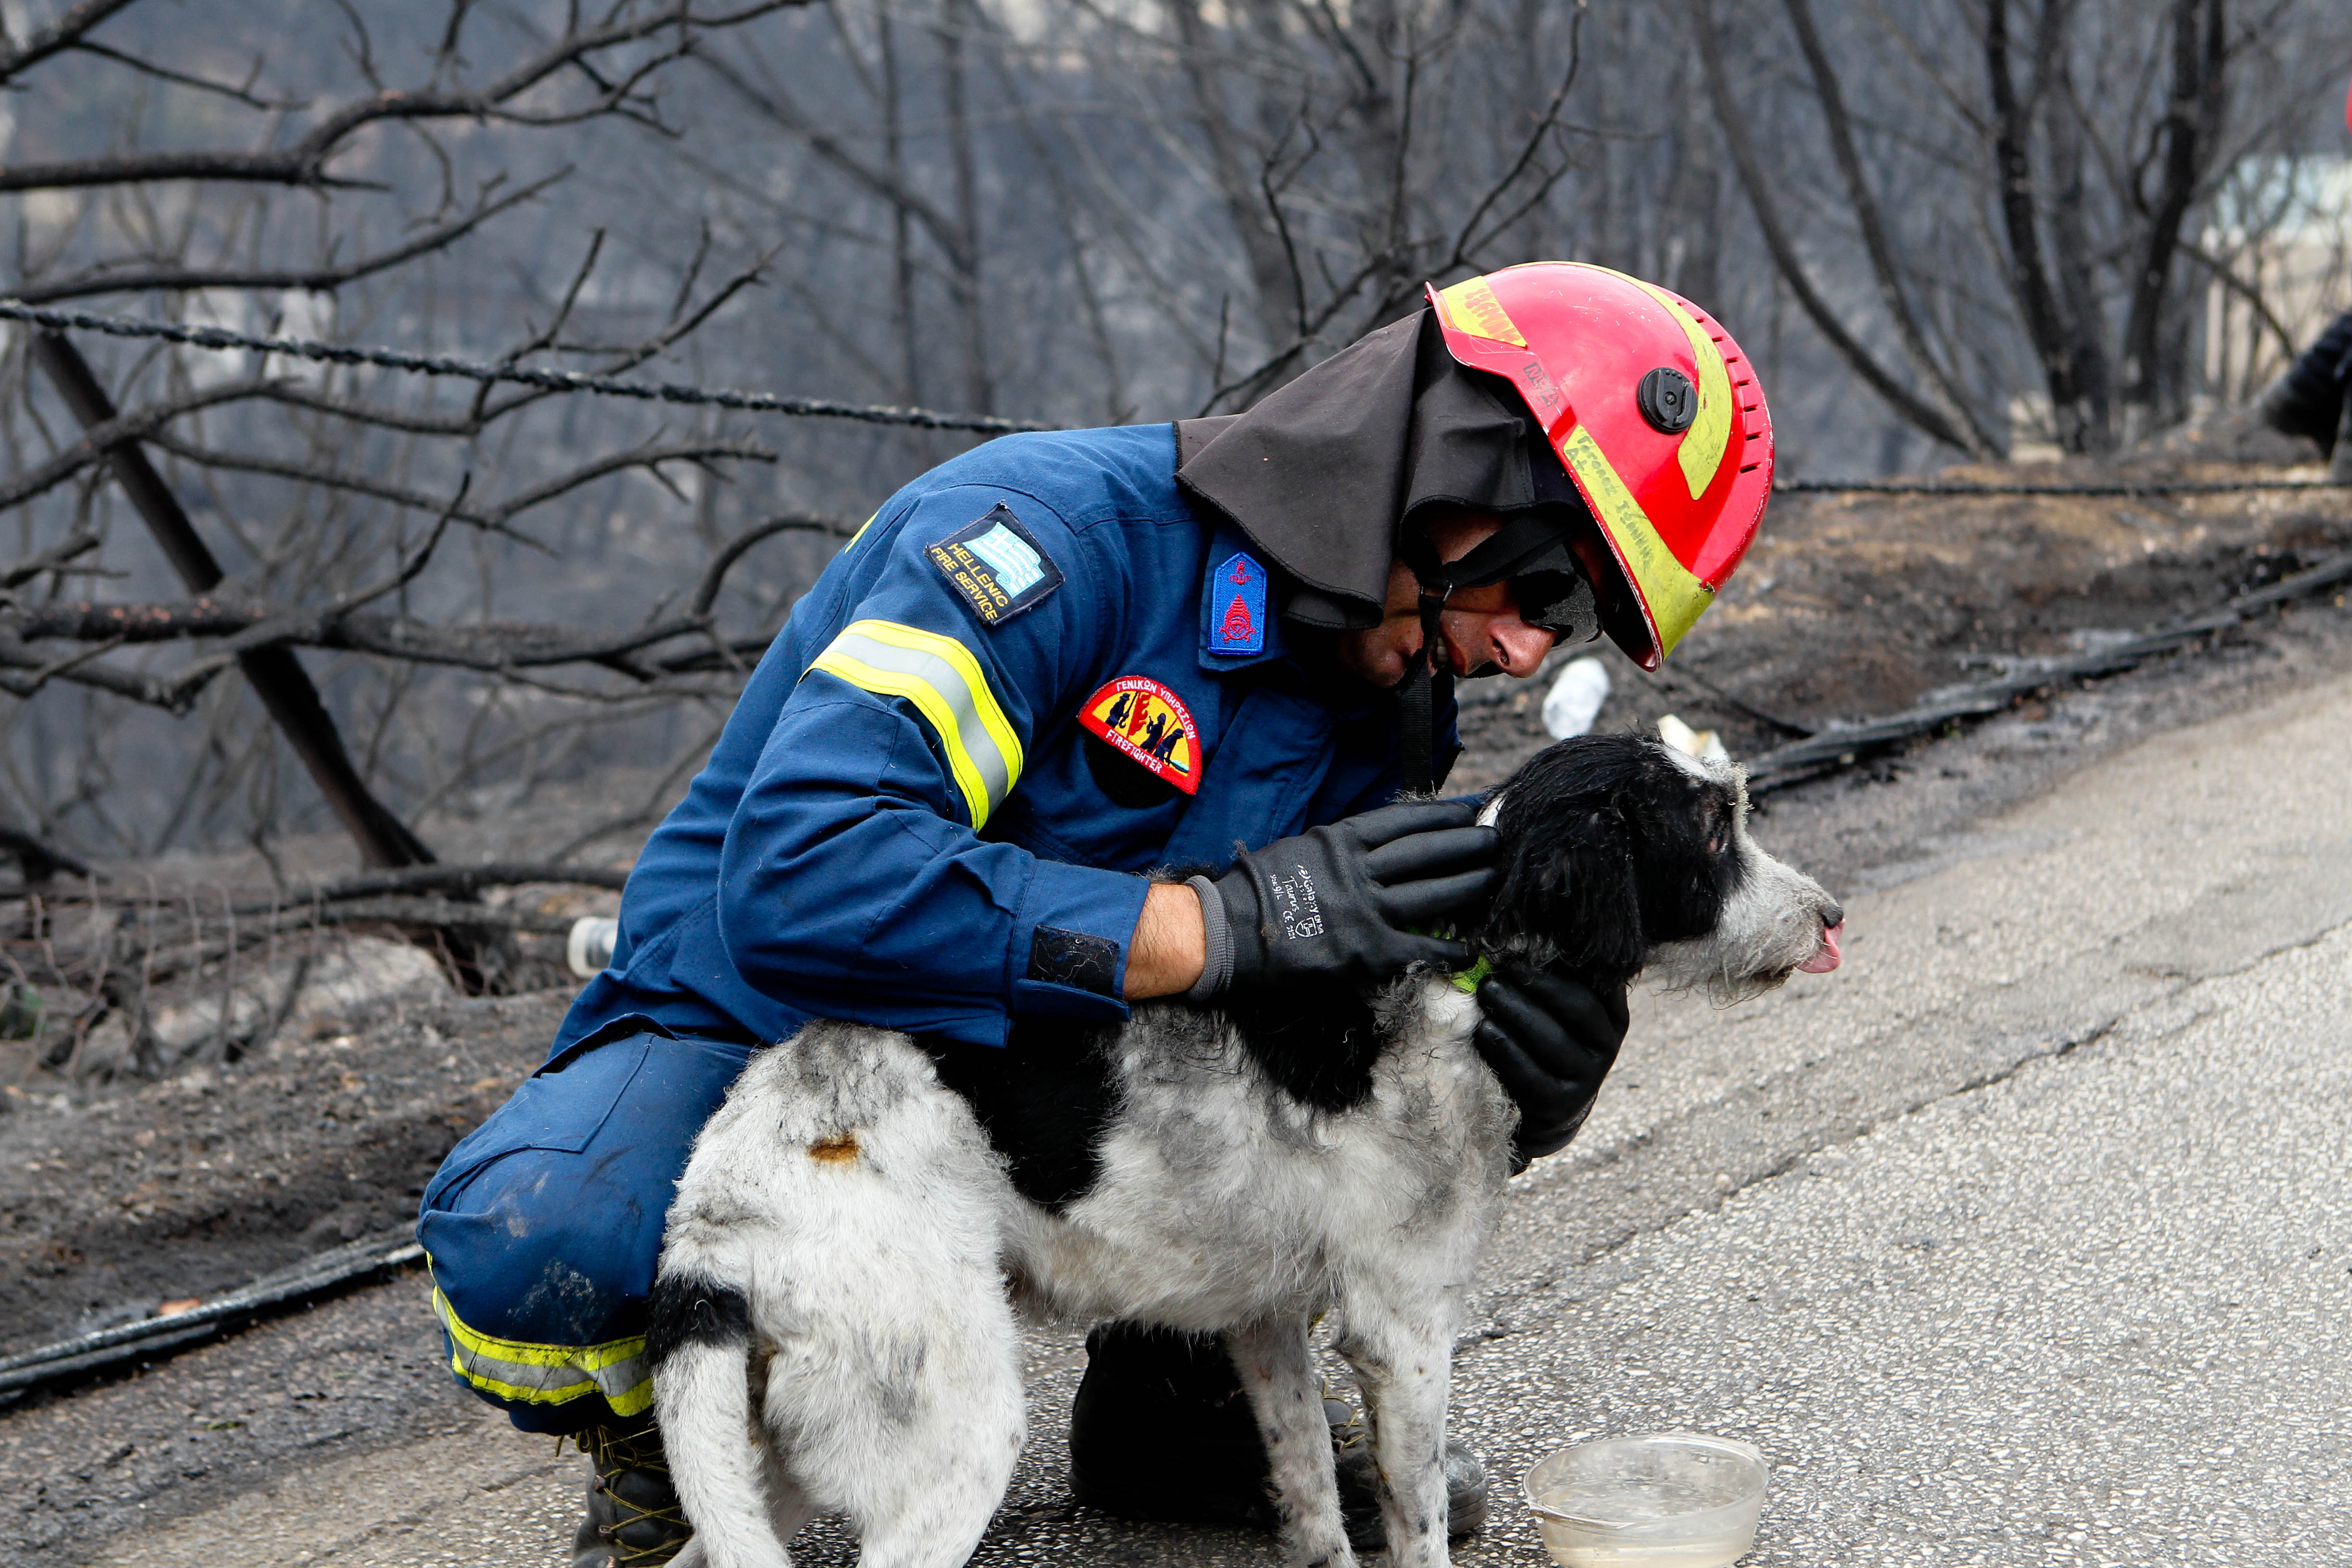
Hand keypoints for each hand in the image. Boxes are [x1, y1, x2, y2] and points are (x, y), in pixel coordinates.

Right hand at [1190, 799, 1497, 997]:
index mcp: (1341, 839)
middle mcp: (1359, 869)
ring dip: (1471, 886)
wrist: (1226, 932)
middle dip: (1469, 844)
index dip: (1445, 813)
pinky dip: (1450, 949)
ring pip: (1434, 893)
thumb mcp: (1302, 847)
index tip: (1472, 808)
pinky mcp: (1367, 951)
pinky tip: (1471, 948)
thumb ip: (1343, 845)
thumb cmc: (1258, 889)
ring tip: (1497, 879)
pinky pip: (1421, 948)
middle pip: (1429, 852)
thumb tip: (1381, 844)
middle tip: (1499, 839)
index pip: (1406, 820)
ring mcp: (1365, 910)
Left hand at [1473, 964, 1628, 1166]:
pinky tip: (1485, 1030)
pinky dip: (1506, 1050)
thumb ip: (1554, 982)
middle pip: (1578, 1009)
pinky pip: (1532, 1075)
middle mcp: (1606, 1048)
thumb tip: (1517, 944)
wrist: (1547, 1104)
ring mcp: (1587, 1080)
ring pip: (1554, 1041)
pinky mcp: (1559, 1105)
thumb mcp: (1562, 1013)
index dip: (1561, 969)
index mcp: (1612, 1018)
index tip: (1520, 956)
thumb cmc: (1549, 1041)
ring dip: (1517, 1013)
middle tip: (1497, 971)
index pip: (1598, 986)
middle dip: (1535, 986)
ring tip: (1487, 993)